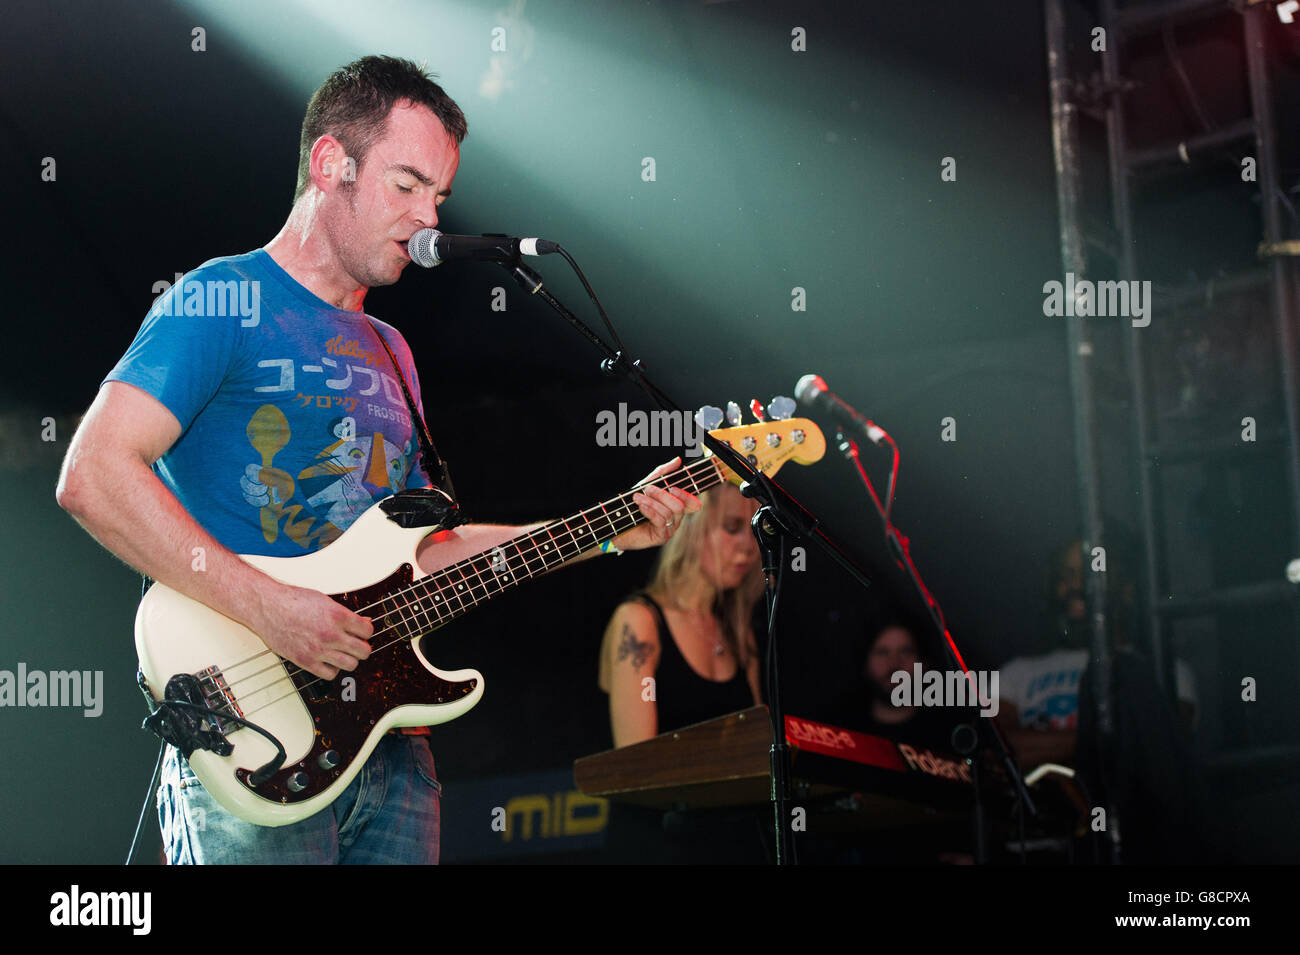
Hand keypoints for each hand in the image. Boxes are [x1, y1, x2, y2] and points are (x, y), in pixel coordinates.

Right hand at [250, 583, 373, 680]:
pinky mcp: (305, 661)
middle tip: (356, 644)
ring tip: (343, 653)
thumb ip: (345, 614)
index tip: (362, 631)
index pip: (368, 631)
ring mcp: (318, 649)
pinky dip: (333, 669)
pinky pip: (330, 674)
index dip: (366, 631)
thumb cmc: (293, 601)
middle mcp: (330, 634)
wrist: (267, 607)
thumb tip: (363, 622)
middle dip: (362, 647)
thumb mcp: (325, 600)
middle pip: (363, 651)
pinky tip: (328, 660)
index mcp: (338, 615)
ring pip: (351, 665)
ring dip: (350, 659)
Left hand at [611, 456, 700, 551]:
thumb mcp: (647, 485)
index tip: (672, 487)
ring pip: (669, 512)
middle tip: (647, 489)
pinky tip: (640, 507)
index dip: (687, 495)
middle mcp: (675, 520)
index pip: (692, 503)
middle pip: (679, 506)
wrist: (616, 523)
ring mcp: (669, 530)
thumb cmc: (632, 505)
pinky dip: (650, 511)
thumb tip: (678, 460)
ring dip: (652, 502)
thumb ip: (663, 473)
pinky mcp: (660, 537)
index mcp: (675, 508)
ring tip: (637, 497)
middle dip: (662, 495)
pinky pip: (661, 521)